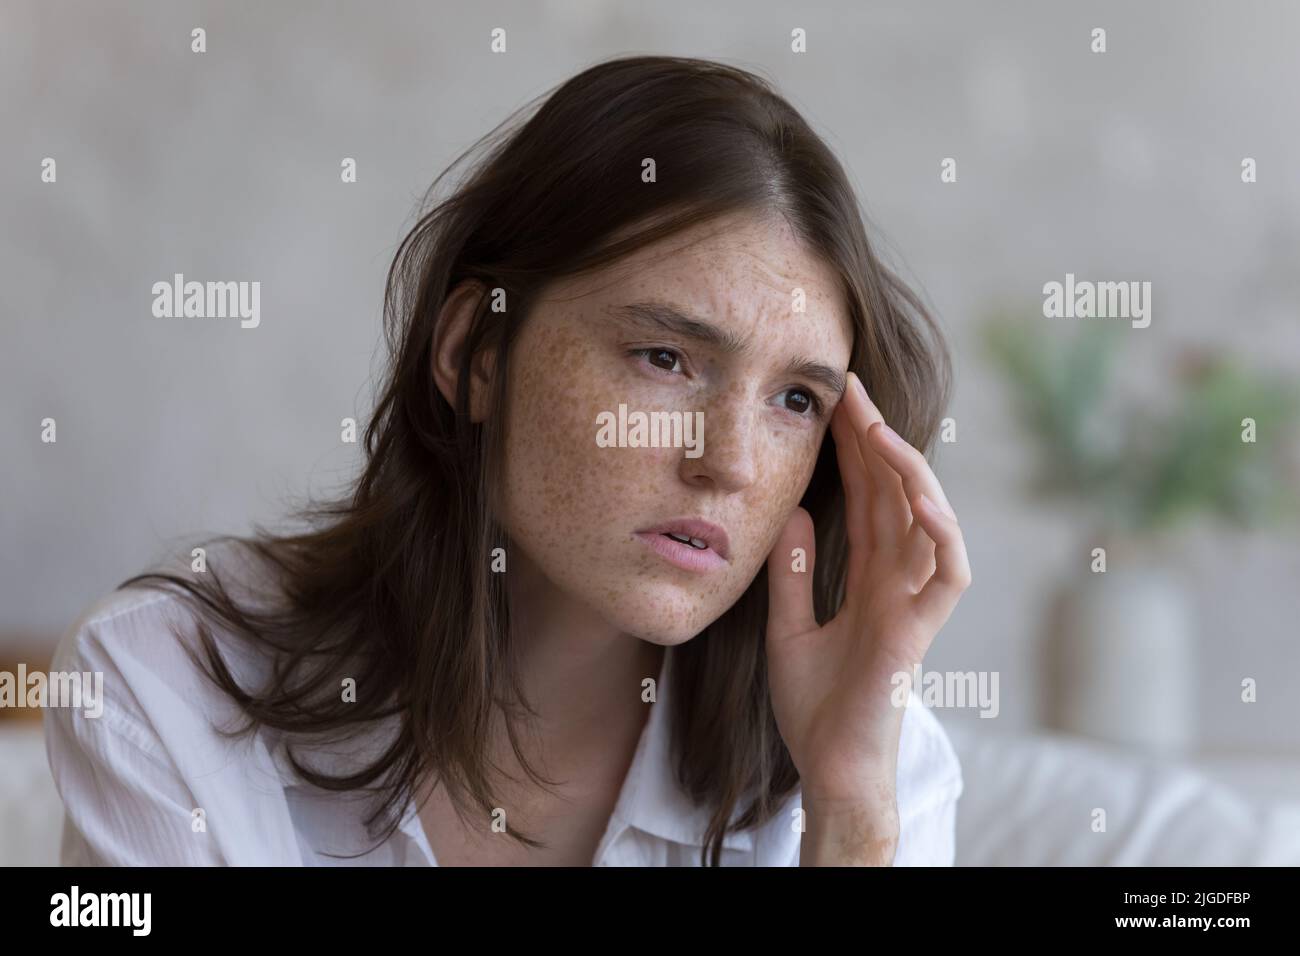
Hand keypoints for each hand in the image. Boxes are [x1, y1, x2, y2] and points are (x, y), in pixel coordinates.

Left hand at [765, 371, 971, 832]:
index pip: (867, 498)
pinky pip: (947, 572)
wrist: (828, 769)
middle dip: (876, 439)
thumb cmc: (815, 708)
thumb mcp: (787, 627)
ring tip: (877, 427)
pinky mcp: (920, 631)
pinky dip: (940, 531)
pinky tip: (916, 495)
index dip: (856, 450)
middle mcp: (897, 582)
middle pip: (895, 495)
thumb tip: (793, 514)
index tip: (838, 402)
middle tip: (852, 387)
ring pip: (929, 520)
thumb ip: (792, 574)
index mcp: (870, 578)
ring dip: (908, 471)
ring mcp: (913, 603)